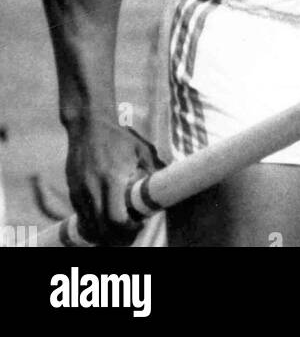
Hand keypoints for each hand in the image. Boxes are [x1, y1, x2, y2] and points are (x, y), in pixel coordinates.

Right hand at [65, 117, 160, 245]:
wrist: (88, 124)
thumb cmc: (118, 136)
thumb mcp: (140, 149)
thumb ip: (151, 170)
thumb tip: (164, 188)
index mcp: (111, 179)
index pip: (116, 218)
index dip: (129, 228)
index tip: (139, 225)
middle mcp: (92, 188)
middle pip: (101, 229)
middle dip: (116, 238)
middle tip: (130, 237)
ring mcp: (79, 191)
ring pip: (89, 226)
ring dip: (103, 235)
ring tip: (118, 234)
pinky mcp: (73, 191)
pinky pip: (81, 217)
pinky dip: (92, 226)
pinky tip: (103, 225)